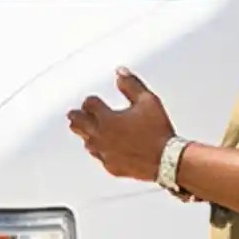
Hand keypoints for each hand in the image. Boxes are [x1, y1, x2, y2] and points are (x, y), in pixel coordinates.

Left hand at [67, 67, 174, 182]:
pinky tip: (100, 148)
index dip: (91, 101)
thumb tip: (120, 72)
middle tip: (73, 114)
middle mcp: (101, 136)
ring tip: (82, 129)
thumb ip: (131, 85)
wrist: (166, 160)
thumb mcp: (148, 101)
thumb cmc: (158, 131)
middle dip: (76, 116)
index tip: (92, 100)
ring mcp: (104, 153)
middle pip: (78, 123)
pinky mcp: (111, 166)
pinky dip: (98, 150)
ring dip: (85, 133)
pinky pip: (98, 156)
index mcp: (107, 118)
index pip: (89, 104)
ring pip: (86, 141)